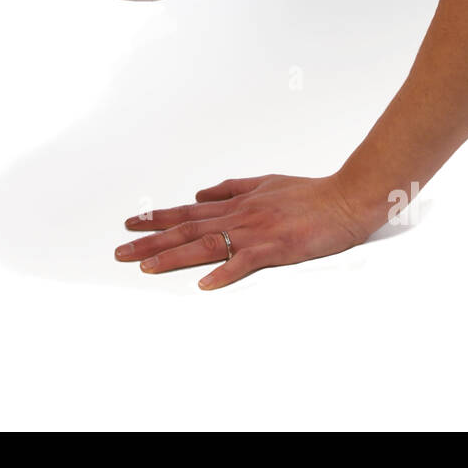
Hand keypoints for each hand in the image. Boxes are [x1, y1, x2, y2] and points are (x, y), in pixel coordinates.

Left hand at [114, 173, 372, 290]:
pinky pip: (245, 262)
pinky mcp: (277, 249)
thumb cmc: (311, 194)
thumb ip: (231, 188)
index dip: (156, 218)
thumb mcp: (265, 182)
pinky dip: (224, 274)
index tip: (129, 223)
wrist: (348, 198)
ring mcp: (256, 232)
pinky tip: (204, 285)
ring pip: (206, 244)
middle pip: (186, 229)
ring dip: (173, 256)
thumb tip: (200, 193)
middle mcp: (240, 216)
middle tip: (120, 251)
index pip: (188, 211)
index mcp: (237, 203)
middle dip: (150, 241)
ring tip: (146, 267)